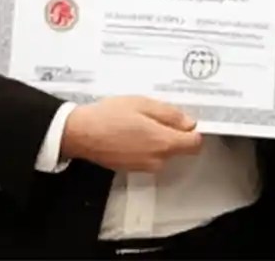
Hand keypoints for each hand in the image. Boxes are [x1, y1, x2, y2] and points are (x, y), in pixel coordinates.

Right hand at [60, 96, 202, 172]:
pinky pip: (148, 157)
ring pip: (163, 153)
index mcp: (164, 143)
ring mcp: (143, 167)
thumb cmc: (110, 115)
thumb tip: (189, 124)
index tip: (185, 121)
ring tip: (140, 123)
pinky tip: (130, 133)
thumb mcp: (144, 105)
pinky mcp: (131, 169)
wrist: (79, 133)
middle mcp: (157, 160)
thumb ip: (171, 115)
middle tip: (156, 117)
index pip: (195, 144)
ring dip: (158, 140)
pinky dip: (145, 146)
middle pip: (179, 149)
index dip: (194, 132)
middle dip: (174, 134)